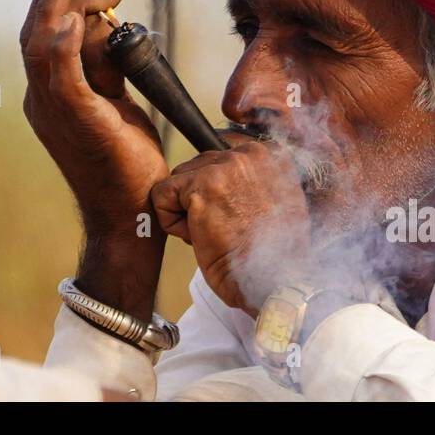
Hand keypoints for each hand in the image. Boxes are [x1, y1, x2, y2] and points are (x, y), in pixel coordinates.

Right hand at [20, 0, 171, 319]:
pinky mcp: (76, 121)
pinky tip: (77, 18)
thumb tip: (112, 30)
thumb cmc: (128, 162)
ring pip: (40, 46)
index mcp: (49, 96)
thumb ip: (109, 68)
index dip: (60, 1)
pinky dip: (66, 44)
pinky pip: (62, 76)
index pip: (44, 37)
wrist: (130, 213)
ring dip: (52, 2)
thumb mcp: (118, 102)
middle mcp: (42, 100)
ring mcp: (53, 111)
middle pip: (35, 32)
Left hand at [151, 132, 312, 315]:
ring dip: (186, 213)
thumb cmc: (272, 255)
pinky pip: (161, 195)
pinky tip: (200, 238)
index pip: (219, 159)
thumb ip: (249, 182)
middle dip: (200, 203)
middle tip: (225, 231)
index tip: (233, 218)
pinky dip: (172, 224)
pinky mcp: (203, 184)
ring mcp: (227, 166)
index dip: (216, 193)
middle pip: (196, 168)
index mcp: (270, 155)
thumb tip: (215, 180)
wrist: (272, 282)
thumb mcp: (273, 204)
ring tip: (216, 235)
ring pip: (177, 182)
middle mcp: (251, 153)